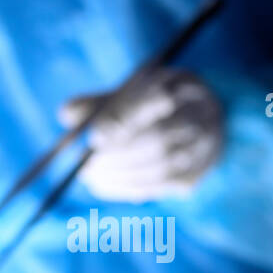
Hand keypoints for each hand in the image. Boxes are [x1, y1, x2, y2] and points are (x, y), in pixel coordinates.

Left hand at [58, 68, 223, 202]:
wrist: (196, 121)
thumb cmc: (149, 104)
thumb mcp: (127, 91)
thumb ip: (98, 102)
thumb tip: (67, 113)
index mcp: (181, 83)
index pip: (154, 99)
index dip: (122, 121)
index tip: (93, 139)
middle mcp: (201, 111)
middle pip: (159, 138)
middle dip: (117, 156)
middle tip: (85, 167)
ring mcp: (206, 143)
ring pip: (162, 166)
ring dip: (120, 176)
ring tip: (89, 177)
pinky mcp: (200, 170)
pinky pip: (164, 186)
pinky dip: (130, 188)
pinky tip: (104, 185)